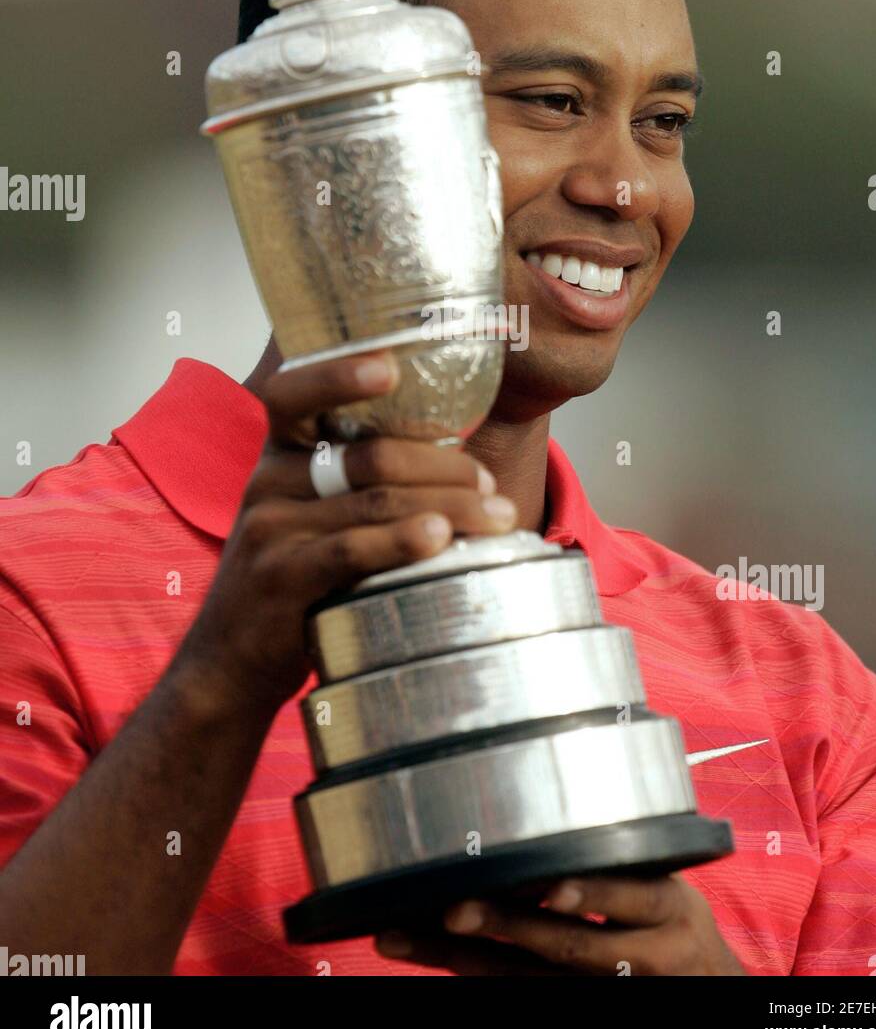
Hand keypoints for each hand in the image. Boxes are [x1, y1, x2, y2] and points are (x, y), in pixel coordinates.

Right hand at [175, 351, 517, 715]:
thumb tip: (457, 464)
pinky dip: (401, 540)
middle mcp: (268, 483)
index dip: (338, 374)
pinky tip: (439, 537)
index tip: (391, 368)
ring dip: (449, 506)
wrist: (226, 660)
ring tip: (497, 516)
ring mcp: (271, 530)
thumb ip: (356, 483)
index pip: (293, 394)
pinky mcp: (281, 578)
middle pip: (370, 454)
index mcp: (278, 456)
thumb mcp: (305, 516)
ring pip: (375, 501)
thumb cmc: (291, 579)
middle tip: (490, 486)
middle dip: (445, 466)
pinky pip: (350, 549)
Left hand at [375, 873, 745, 975]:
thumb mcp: (669, 882)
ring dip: (465, 959)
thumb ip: (623, 855)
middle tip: (453, 909)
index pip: (630, 897)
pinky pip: (520, 996)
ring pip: (530, 982)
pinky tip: (429, 956)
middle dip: (509, 927)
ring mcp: (609, 993)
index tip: (552, 886)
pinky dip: (473, 976)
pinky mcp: (581, 1007)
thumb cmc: (673, 919)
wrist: (707, 989)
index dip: (591, 893)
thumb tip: (545, 794)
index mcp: (667, 907)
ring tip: (409, 936)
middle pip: (570, 948)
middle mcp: (643, 955)